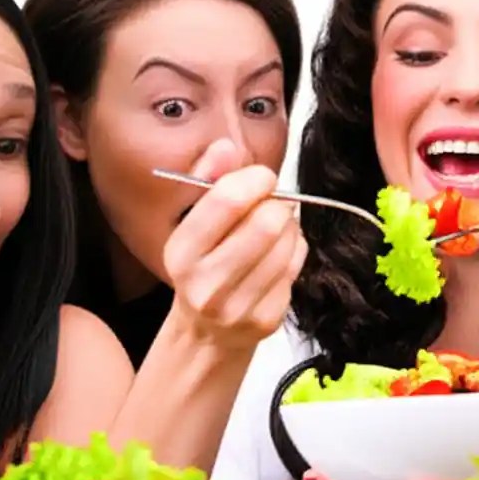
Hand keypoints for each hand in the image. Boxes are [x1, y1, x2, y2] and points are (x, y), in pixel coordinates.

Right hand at [163, 138, 307, 349]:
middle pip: (266, 223)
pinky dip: (294, 251)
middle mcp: (205, 283)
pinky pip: (297, 266)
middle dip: (277, 205)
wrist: (206, 333)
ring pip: (287, 244)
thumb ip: (209, 180)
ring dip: (288, 227)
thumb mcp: (193, 222)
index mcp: (182, 251)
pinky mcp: (266, 320)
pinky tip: (277, 256)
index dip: (256, 180)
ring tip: (274, 230)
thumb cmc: (203, 267)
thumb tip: (227, 147)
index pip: (228, 201)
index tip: (262, 178)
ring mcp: (238, 306)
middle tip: (271, 206)